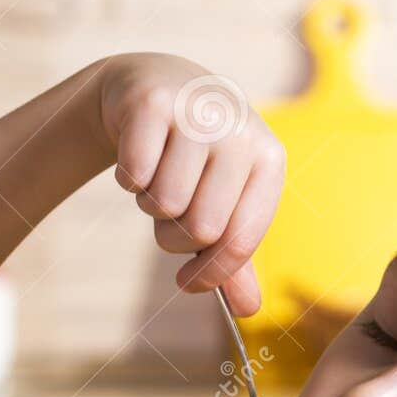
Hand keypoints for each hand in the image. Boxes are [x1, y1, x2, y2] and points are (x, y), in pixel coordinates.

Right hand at [91, 53, 285, 314]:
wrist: (155, 85)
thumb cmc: (197, 158)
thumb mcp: (224, 201)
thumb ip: (234, 257)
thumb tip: (247, 311)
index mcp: (268, 160)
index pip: (240, 241)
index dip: (211, 275)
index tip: (188, 284)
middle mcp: (240, 131)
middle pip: (200, 229)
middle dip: (174, 236)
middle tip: (170, 212)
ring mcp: (197, 112)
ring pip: (164, 205)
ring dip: (150, 205)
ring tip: (158, 175)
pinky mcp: (152, 102)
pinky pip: (133, 177)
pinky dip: (127, 179)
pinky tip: (137, 153)